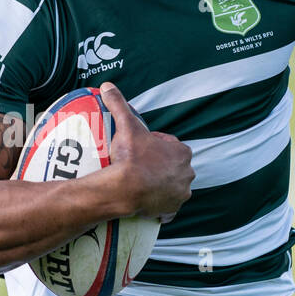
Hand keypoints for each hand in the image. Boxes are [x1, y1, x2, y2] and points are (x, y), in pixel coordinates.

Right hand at [99, 82, 193, 220]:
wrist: (126, 189)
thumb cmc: (131, 156)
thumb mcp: (126, 126)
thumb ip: (119, 104)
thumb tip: (108, 86)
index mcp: (182, 152)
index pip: (170, 146)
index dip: (155, 146)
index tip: (140, 148)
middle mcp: (187, 173)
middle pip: (172, 167)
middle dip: (160, 166)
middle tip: (139, 165)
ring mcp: (180, 192)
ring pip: (173, 186)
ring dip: (162, 184)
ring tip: (142, 183)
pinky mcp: (172, 209)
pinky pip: (169, 207)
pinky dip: (163, 206)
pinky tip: (151, 202)